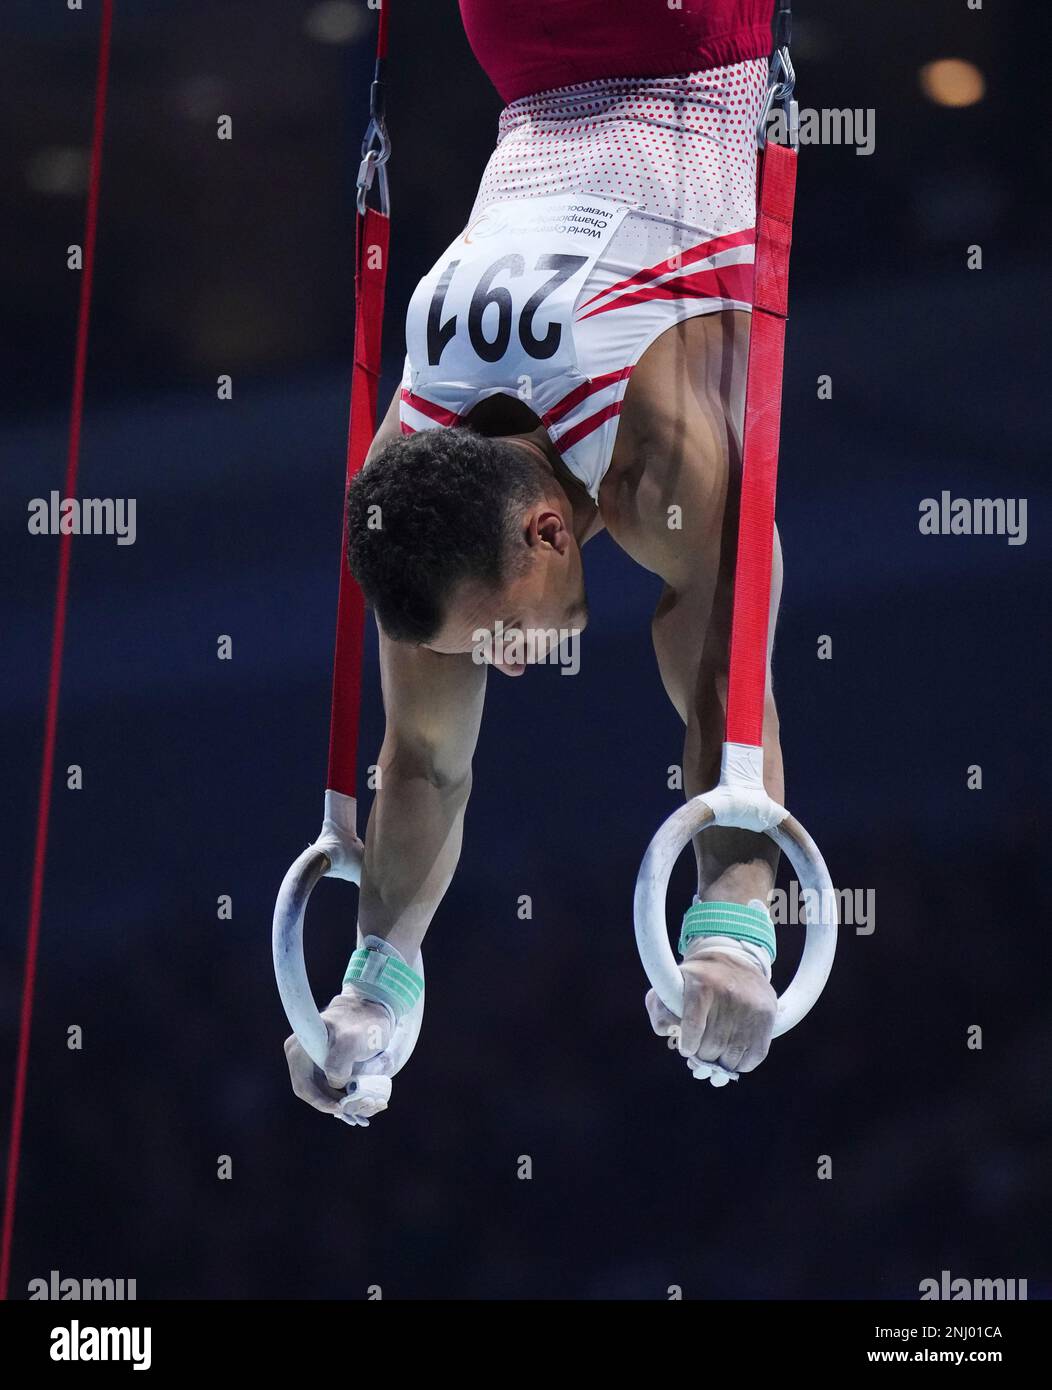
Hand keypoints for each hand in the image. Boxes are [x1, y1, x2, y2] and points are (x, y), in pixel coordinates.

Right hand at [284, 988, 394, 1125]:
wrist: (376, 1009)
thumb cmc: (361, 1021)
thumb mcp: (351, 1039)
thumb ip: (338, 1062)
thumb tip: (335, 1084)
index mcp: (298, 1050)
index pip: (304, 1087)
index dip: (322, 1102)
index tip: (343, 1107)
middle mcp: (303, 1058)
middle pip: (316, 1094)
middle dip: (339, 1106)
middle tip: (362, 1109)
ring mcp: (316, 1063)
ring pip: (328, 1094)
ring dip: (348, 1104)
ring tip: (371, 1104)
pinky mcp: (330, 1066)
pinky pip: (337, 1089)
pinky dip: (352, 1097)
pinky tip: (370, 1099)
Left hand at [646, 941, 776, 1077]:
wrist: (735, 960)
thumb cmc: (698, 979)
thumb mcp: (673, 983)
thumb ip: (658, 1007)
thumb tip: (666, 1030)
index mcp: (701, 984)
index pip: (694, 1023)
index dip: (689, 1043)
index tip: (686, 1050)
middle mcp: (728, 993)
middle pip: (713, 1044)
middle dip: (702, 1057)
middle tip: (698, 1060)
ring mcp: (750, 1005)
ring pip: (733, 1053)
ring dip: (721, 1064)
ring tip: (714, 1062)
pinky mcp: (766, 1016)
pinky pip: (755, 1054)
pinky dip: (742, 1064)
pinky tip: (732, 1060)